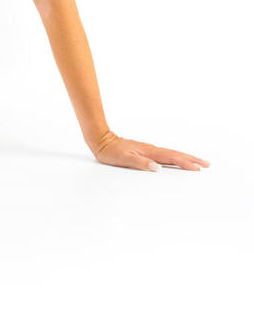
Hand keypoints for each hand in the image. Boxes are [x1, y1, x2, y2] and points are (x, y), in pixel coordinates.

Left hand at [90, 129, 210, 171]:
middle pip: (176, 154)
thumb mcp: (124, 159)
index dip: (186, 163)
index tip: (198, 167)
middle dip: (192, 159)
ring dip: (186, 157)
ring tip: (198, 162)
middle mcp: (152, 149)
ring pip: (172, 154)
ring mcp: (150, 149)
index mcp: (149, 152)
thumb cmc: (111, 152)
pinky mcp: (147, 151)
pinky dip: (176, 157)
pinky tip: (178, 160)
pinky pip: (166, 154)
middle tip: (207, 164)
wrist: (102, 140)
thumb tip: (156, 169)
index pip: (171, 158)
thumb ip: (140, 163)